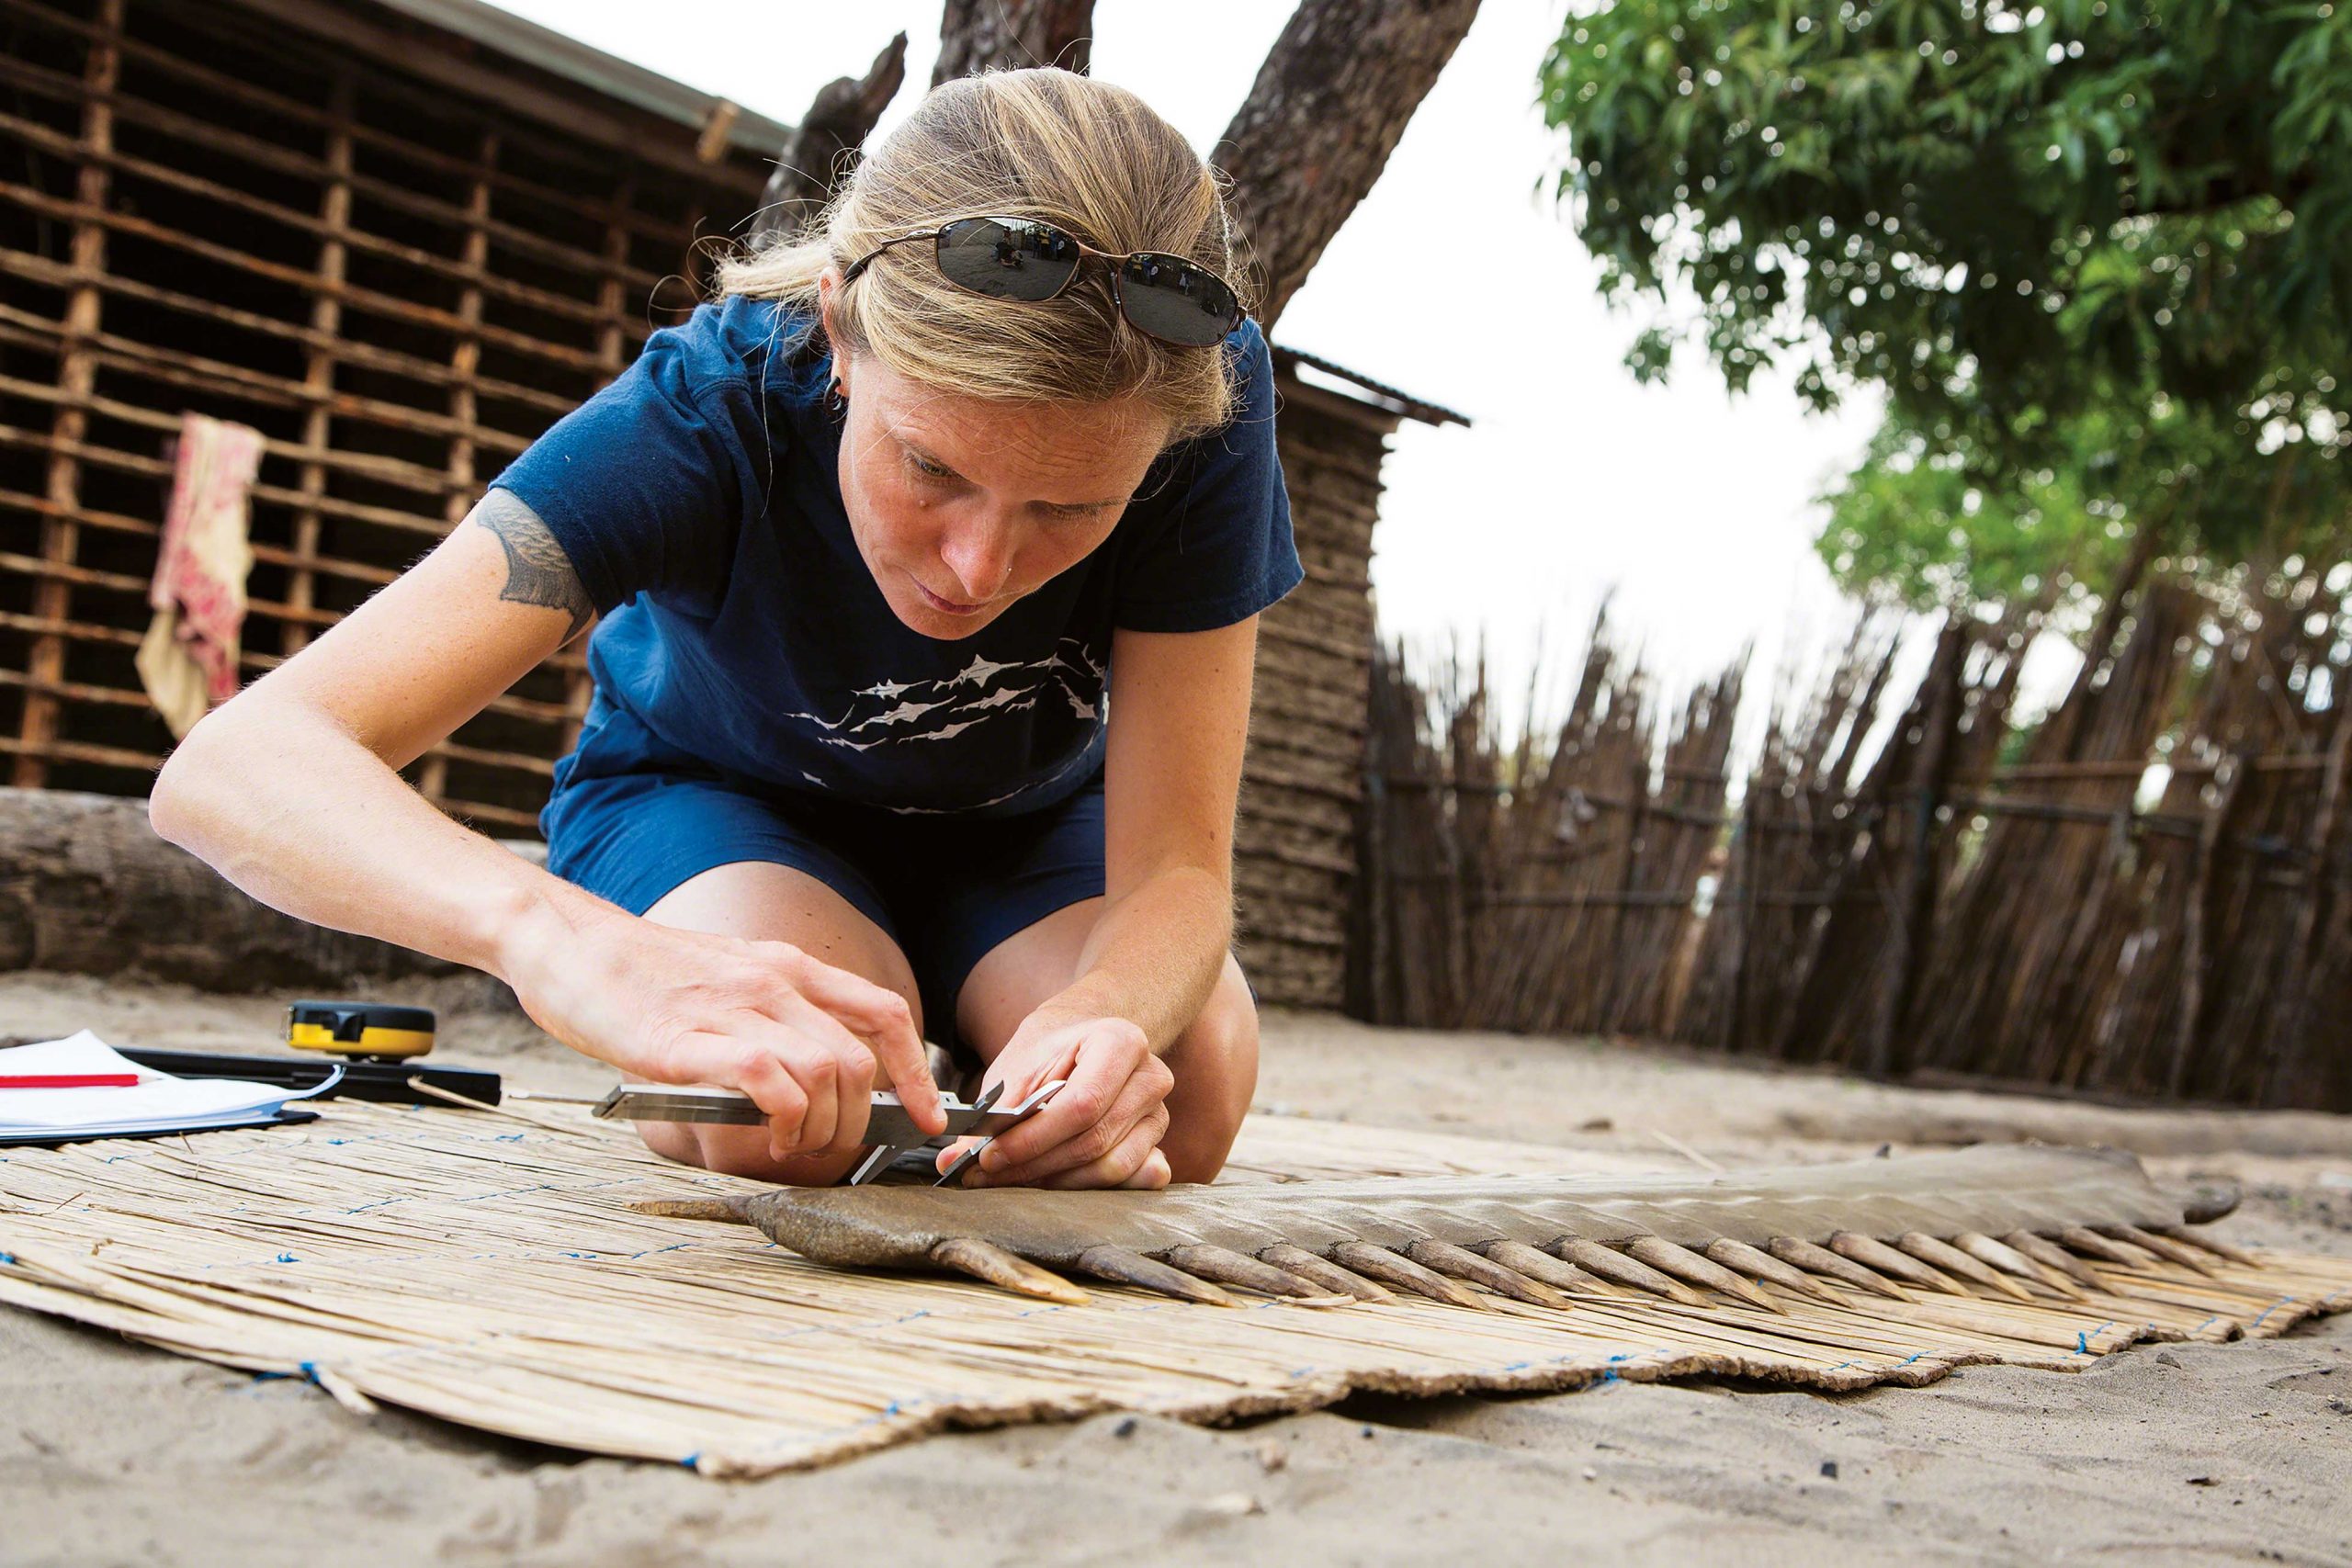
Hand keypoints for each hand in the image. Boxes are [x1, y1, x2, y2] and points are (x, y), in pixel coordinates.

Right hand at [504, 896, 944, 1162]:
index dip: (918, 1070)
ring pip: (825, 1070)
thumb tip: (810, 1070)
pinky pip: (769, 1078)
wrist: (566, 943)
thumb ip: (771, 1012)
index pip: (884, 1012)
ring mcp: (734, 1008)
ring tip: (792, 1145)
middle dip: (860, 1119)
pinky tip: (766, 1133)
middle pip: (860, 1058)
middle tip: (830, 1149)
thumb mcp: (726, 977)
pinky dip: (783, 1116)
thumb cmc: (640, 973)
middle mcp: (773, 982)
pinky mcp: (690, 1039)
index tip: (930, 1116)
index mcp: (787, 967)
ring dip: (822, 1125)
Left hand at [940, 1014, 1173, 1189]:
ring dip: (1055, 1181)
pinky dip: (1085, 1186)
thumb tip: (953, 1162)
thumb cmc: (1051, 1051)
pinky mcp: (1157, 1143)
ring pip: (1109, 1167)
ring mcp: (1159, 1113)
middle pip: (1093, 1141)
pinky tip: (1050, 1180)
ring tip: (1013, 1177)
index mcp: (1121, 1042)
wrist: (1085, 1041)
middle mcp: (1151, 1077)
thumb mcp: (1018, 1067)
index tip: (989, 1157)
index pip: (1080, 1106)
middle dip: (1035, 1165)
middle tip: (987, 1176)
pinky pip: (1127, 1180)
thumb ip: (994, 1114)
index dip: (1032, 1139)